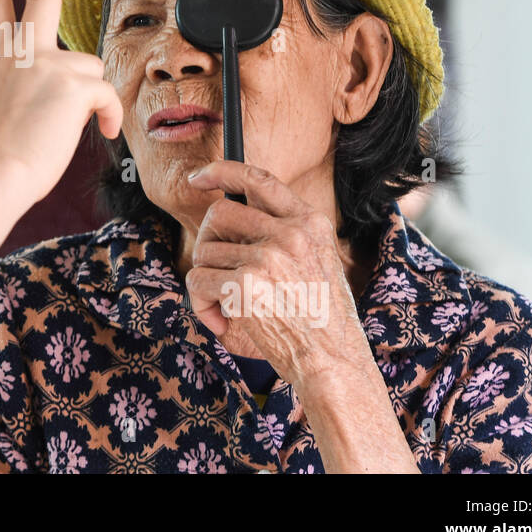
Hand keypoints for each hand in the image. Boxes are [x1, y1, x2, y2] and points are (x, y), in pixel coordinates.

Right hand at [0, 0, 123, 202]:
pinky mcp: (75, 83)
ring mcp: (48, 64)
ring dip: (90, 98)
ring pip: (92, 68)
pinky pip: (107, 96)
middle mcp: (21, 53)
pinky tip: (98, 132)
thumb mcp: (0, 115)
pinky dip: (107, 117)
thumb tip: (64, 101)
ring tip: (62, 128)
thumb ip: (27, 93)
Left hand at [181, 160, 372, 386]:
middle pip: (220, 213)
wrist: (333, 360)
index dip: (222, 171)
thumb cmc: (321, 317)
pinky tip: (223, 322)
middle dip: (207, 240)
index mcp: (310, 222)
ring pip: (205, 251)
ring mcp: (267, 257)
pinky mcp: (245, 285)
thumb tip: (228, 216)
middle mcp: (290, 233)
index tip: (198, 178)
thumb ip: (283, 233)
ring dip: (206, 281)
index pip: (259, 179)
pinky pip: (198, 280)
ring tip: (227, 306)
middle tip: (215, 269)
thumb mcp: (317, 259)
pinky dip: (201, 304)